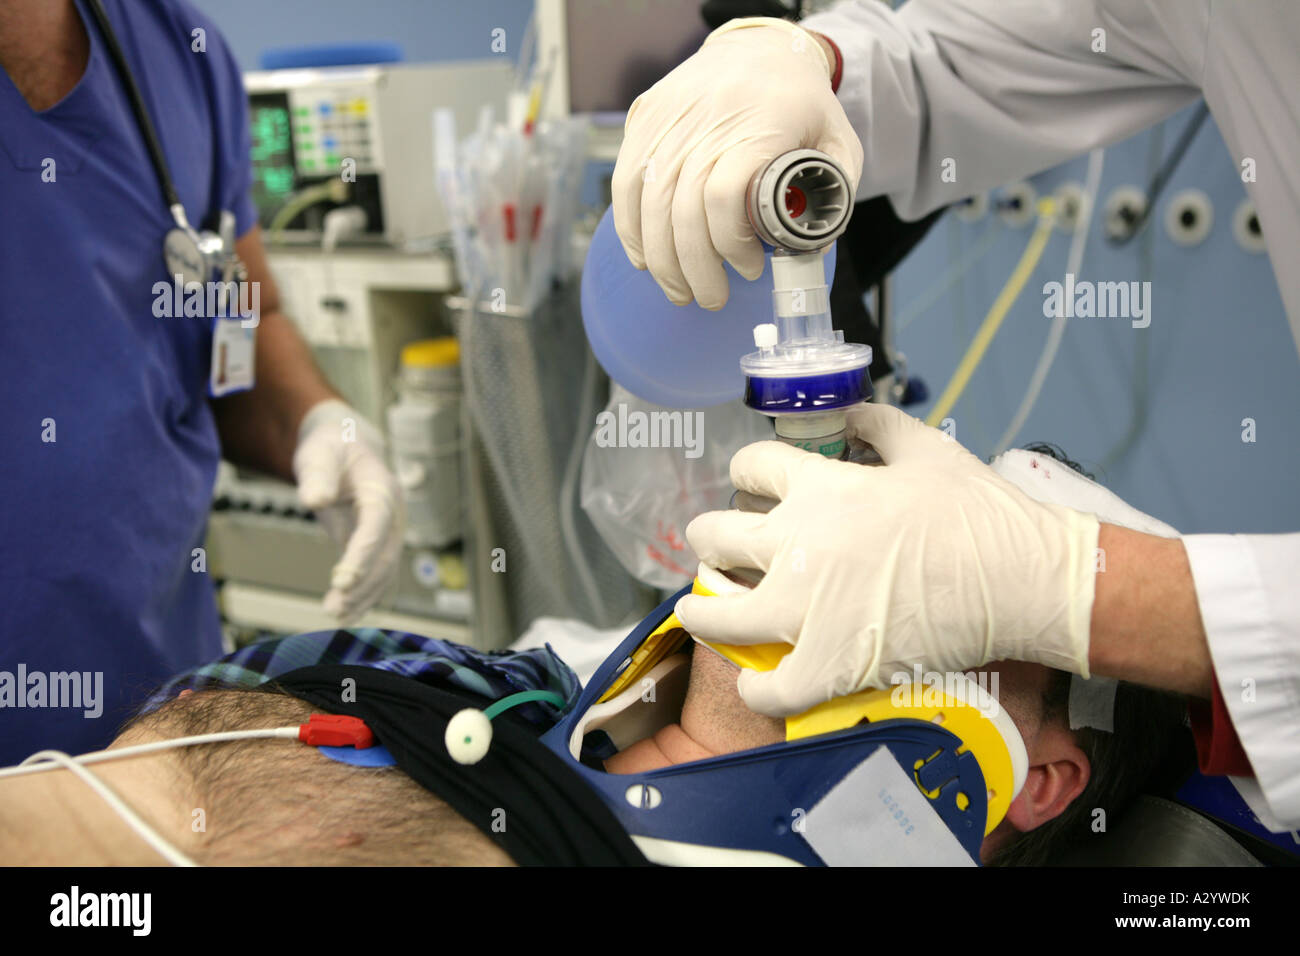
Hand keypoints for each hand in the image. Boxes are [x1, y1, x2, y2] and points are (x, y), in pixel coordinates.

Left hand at [293, 399, 403, 622]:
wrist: (346, 448)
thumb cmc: (330, 449)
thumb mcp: (318, 454)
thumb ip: (317, 475)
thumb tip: (314, 499)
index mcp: (382, 489)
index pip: (377, 526)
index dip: (363, 555)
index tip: (341, 581)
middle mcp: (392, 514)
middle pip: (386, 556)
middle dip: (363, 585)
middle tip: (334, 609)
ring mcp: (389, 532)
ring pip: (386, 571)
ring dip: (364, 596)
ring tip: (336, 616)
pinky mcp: (376, 546)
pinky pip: (377, 575)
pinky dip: (365, 596)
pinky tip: (347, 615)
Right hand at [611, 16, 861, 309]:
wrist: (759, 47)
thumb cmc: (801, 103)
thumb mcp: (837, 141)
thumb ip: (834, 194)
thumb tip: (809, 251)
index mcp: (759, 125)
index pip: (724, 195)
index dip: (731, 244)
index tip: (750, 269)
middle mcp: (707, 121)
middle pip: (683, 208)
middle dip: (694, 268)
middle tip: (710, 298)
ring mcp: (669, 119)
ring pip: (649, 202)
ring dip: (661, 259)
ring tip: (679, 290)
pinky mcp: (645, 120)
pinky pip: (625, 183)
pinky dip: (630, 228)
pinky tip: (645, 258)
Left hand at [675, 404, 1100, 715]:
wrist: (1023, 579)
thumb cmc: (980, 513)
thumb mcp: (927, 448)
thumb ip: (879, 425)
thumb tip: (853, 414)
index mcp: (820, 489)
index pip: (750, 466)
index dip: (746, 470)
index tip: (752, 481)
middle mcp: (797, 547)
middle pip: (715, 535)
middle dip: (711, 536)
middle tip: (717, 545)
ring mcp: (805, 611)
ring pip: (717, 612)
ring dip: (705, 607)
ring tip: (706, 608)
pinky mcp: (829, 665)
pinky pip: (766, 687)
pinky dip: (755, 685)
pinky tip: (756, 678)